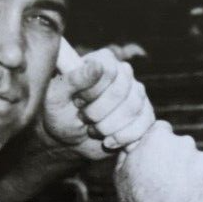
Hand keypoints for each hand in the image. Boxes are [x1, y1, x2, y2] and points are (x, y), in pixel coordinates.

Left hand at [40, 50, 155, 161]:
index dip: (93, 91)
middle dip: (99, 112)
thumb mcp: (57, 97)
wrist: (70, 138)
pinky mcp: (144, 114)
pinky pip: (145, 123)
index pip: (109, 71)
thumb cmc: (60, 113)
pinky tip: (109, 141)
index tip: (78, 103)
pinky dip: (125, 137)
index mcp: (102, 60)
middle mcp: (123, 73)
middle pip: (123, 91)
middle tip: (84, 118)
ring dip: (109, 126)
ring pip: (134, 108)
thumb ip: (73, 79)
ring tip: (93, 130)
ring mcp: (136, 94)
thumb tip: (96, 66)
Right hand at [116, 121, 202, 201]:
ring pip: (200, 162)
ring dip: (193, 173)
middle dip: (178, 159)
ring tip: (180, 196)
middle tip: (168, 182)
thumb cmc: (136, 200)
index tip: (156, 160)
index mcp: (160, 136)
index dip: (159, 146)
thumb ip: (131, 151)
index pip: (163, 131)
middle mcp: (185, 143)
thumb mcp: (122, 171)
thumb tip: (136, 143)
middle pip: (184, 146)